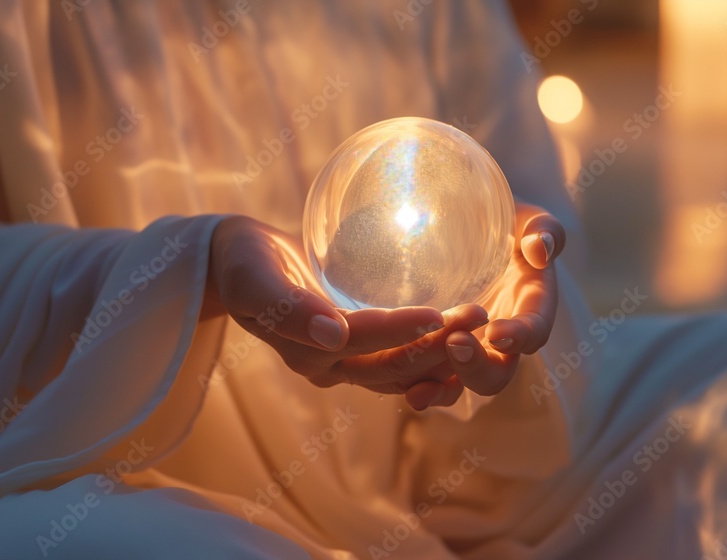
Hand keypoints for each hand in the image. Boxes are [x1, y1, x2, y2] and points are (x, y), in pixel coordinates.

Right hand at [204, 216, 486, 402]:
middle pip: (393, 365)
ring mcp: (350, 364)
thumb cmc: (245, 264)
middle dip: (437, 346)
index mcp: (306, 354)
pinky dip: (438, 355)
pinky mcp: (364, 351)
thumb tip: (333, 335)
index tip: (438, 313)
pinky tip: (468, 333)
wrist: (244, 265)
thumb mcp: (253, 280)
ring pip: (406, 369)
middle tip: (478, 314)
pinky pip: (407, 361)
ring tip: (482, 321)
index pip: (362, 343)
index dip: (399, 331)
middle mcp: (332, 368)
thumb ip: (288, 307)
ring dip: (446, 352)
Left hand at [408, 202, 565, 405]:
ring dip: (445, 390)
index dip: (520, 336)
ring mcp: (471, 348)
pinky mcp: (440, 351)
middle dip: (479, 367)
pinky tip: (406, 394)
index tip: (498, 333)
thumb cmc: (500, 218)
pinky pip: (434, 378)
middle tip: (455, 345)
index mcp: (531, 306)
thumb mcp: (526, 217)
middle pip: (499, 371)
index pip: (534, 329)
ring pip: (464, 383)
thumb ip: (542, 230)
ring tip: (420, 393)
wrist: (467, 224)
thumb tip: (540, 250)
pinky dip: (422, 388)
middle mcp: (502, 337)